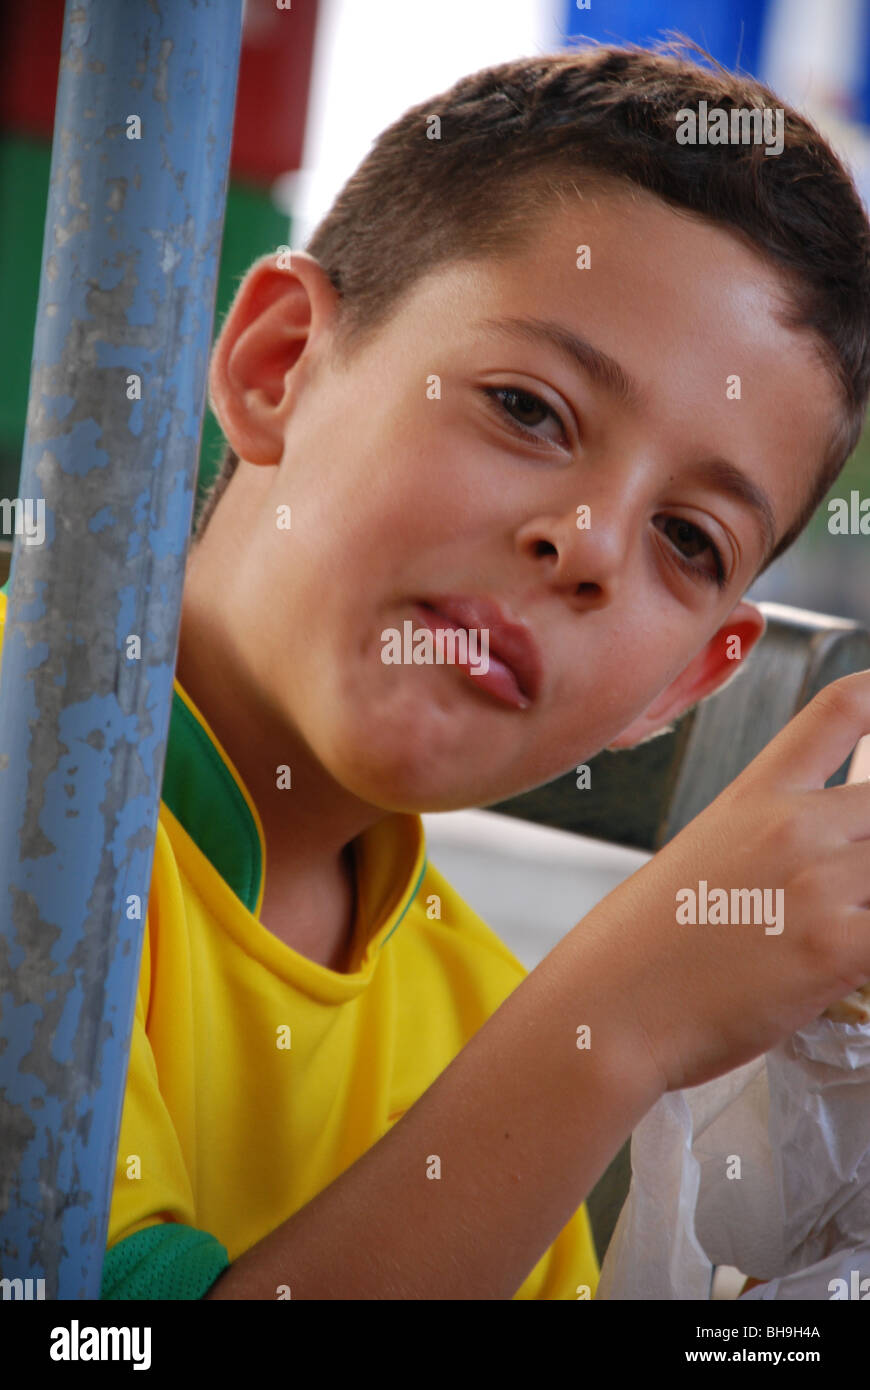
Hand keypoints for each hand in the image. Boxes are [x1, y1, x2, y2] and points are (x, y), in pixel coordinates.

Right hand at [585, 671, 869, 1092]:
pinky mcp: (838, 947)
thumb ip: (772, 843)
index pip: (842, 709)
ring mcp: (820, 882)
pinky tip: (857, 963)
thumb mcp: (702, 858)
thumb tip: (834, 859)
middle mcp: (794, 825)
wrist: (609, 1010)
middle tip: (854, 885)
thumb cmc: (642, 948)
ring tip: (847, 925)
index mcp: (756, 796)